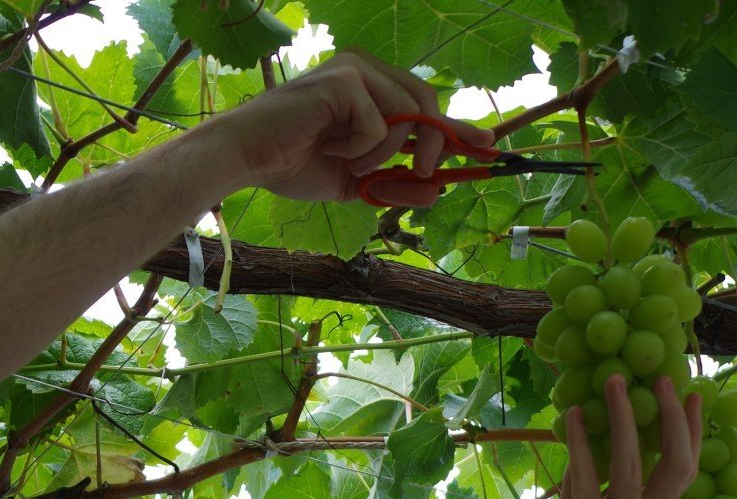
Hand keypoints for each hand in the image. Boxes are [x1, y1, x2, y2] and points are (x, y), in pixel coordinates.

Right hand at [213, 49, 494, 205]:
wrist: (248, 160)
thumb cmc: (292, 164)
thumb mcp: (356, 183)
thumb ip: (395, 183)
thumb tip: (438, 190)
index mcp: (370, 87)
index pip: (425, 103)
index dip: (457, 126)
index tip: (488, 146)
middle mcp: (365, 69)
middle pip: (427, 102)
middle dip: (434, 144)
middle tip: (422, 174)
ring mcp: (355, 69)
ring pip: (405, 117)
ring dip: (381, 154)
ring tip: (344, 159)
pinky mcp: (343, 80)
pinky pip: (379, 125)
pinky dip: (359, 149)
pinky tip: (327, 145)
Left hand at [502, 375, 702, 498]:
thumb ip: (582, 498)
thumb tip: (583, 459)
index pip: (681, 477)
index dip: (690, 436)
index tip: (691, 397)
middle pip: (674, 468)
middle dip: (670, 419)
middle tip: (661, 377)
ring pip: (631, 465)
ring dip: (622, 417)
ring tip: (613, 380)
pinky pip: (585, 479)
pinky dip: (578, 443)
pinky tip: (571, 416)